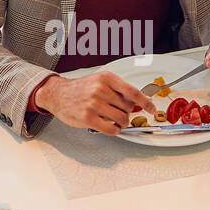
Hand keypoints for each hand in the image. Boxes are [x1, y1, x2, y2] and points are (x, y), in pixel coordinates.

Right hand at [35, 71, 155, 134]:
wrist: (57, 94)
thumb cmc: (80, 89)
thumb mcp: (100, 81)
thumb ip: (117, 89)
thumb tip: (137, 102)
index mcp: (107, 78)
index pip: (133, 92)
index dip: (145, 102)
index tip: (152, 109)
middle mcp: (101, 89)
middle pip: (128, 107)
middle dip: (127, 112)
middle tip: (118, 112)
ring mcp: (94, 104)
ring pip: (122, 119)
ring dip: (121, 123)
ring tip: (114, 121)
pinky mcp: (88, 118)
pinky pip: (111, 129)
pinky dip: (114, 131)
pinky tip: (109, 127)